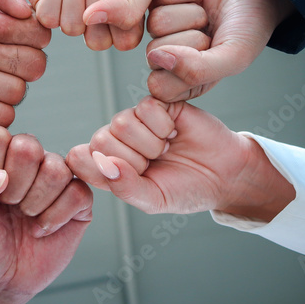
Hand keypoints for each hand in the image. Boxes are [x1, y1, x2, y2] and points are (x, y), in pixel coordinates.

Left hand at [0, 126, 92, 303]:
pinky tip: (41, 229)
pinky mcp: (77, 199)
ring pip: (56, 168)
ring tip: (24, 216)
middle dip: (13, 187)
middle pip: (28, 146)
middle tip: (6, 206)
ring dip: (35, 202)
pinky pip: (79, 192)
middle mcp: (23, 159)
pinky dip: (56, 217)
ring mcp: (52, 177)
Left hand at [66, 96, 293, 219]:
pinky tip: (174, 132)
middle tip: (155, 164)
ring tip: (166, 149)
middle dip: (133, 159)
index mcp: (108, 166)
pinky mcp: (157, 103)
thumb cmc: (186, 190)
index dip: (99, 168)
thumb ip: (125, 187)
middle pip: (100, 139)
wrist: (225, 173)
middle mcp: (117, 140)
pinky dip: (164, 126)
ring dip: (151, 143)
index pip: (79, 158)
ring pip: (121, 123)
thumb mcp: (154, 200)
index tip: (130, 178)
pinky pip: (145, 108)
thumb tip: (105, 164)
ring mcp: (136, 120)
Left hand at [145, 0, 294, 101]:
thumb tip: (157, 58)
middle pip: (154, 52)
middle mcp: (167, 51)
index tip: (208, 57)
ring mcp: (161, 22)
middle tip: (211, 31)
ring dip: (191, 13)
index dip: (183, 70)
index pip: (159, 86)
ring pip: (156, 22)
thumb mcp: (235, 57)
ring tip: (206, 13)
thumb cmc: (249, 25)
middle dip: (190, 38)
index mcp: (183, 77)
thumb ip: (197, 70)